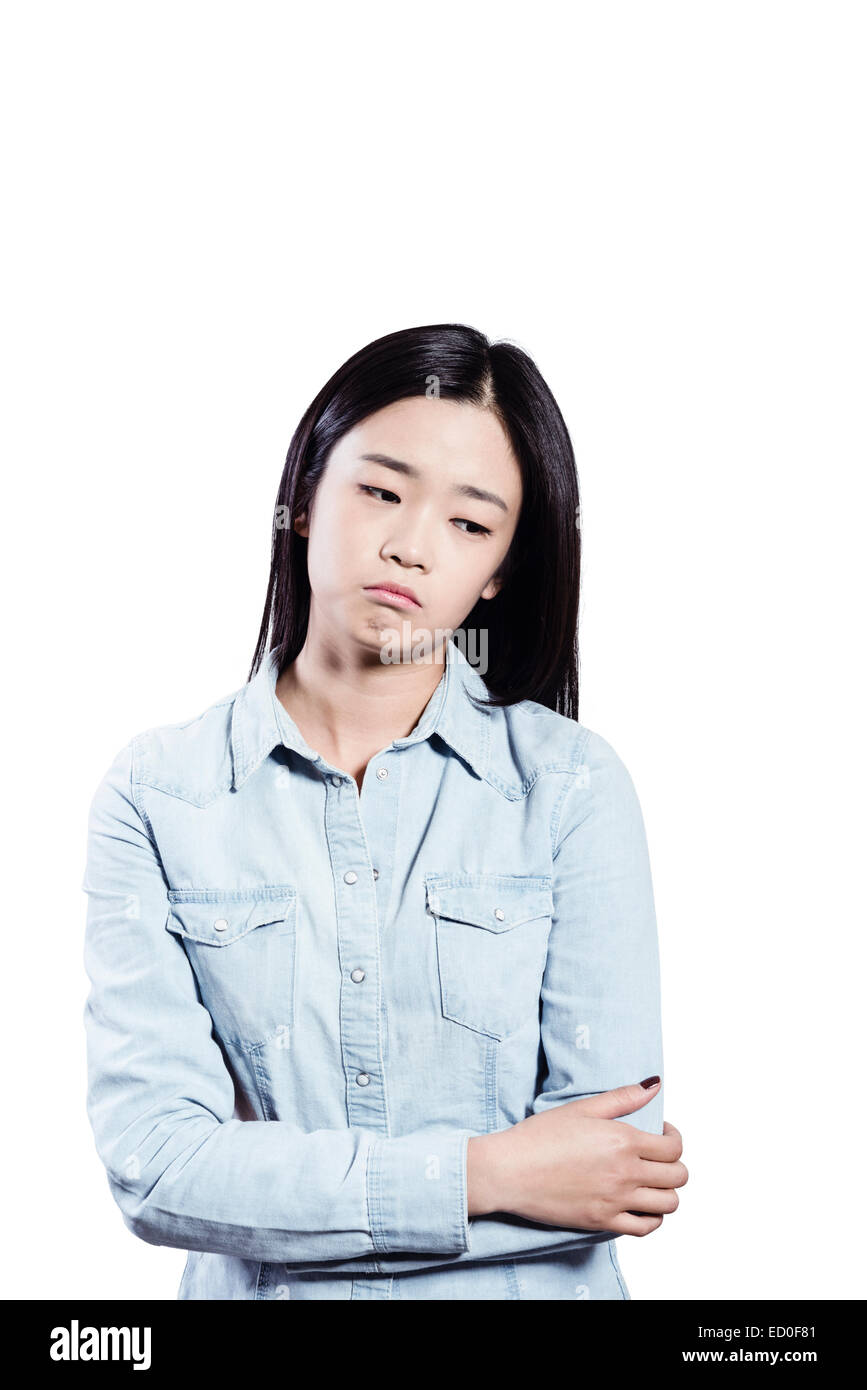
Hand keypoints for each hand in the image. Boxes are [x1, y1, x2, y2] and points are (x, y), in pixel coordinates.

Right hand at [466, 1079, 687, 1236]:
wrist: (509, 1170)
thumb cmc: (539, 1136)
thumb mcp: (582, 1108)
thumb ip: (623, 1097)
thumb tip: (654, 1085)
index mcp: (624, 1141)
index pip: (673, 1148)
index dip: (674, 1139)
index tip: (662, 1135)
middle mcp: (626, 1173)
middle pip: (678, 1177)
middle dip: (674, 1165)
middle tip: (657, 1159)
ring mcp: (616, 1200)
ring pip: (668, 1205)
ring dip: (666, 1192)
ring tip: (649, 1182)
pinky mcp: (603, 1222)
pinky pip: (645, 1228)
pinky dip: (651, 1218)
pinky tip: (639, 1205)